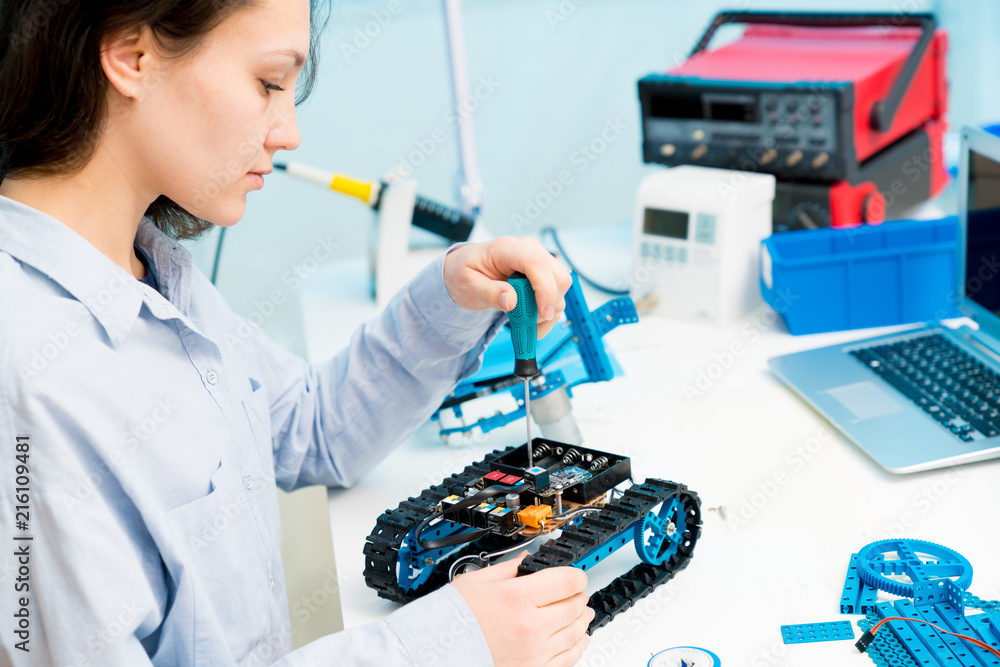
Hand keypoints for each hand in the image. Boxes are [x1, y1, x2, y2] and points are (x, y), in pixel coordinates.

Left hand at [443, 237, 572, 337]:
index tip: (543, 313)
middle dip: (546, 305)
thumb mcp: (467, 285)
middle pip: (558, 278)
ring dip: (546, 313)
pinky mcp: (543, 275)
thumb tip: (511, 301)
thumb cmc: (465, 272)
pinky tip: (530, 323)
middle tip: (524, 321)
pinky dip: (547, 315)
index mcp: (507, 248)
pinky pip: (556, 297)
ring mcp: (539, 262)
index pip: (537, 264)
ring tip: (522, 322)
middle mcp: (529, 250)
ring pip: (560, 290)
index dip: (545, 289)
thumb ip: (488, 293)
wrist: (466, 269)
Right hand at [450, 552, 592, 666]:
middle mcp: (530, 626)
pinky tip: (579, 641)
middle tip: (578, 592)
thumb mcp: (475, 582)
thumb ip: (508, 569)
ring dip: (583, 621)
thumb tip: (527, 560)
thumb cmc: (448, 621)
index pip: (566, 581)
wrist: (433, 654)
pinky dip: (577, 647)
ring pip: (575, 633)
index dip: (576, 574)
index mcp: (516, 598)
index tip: (576, 574)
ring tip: (583, 614)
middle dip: (579, 596)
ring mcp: (533, 653)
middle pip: (574, 606)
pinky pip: (567, 660)